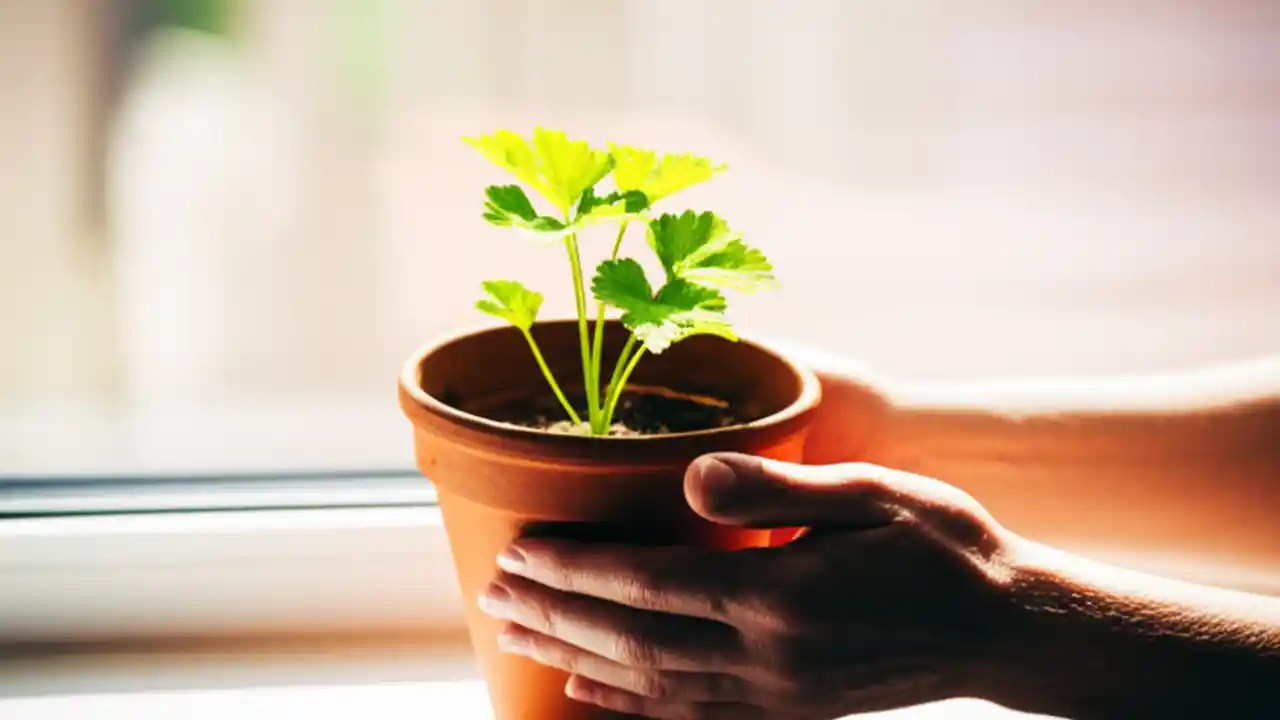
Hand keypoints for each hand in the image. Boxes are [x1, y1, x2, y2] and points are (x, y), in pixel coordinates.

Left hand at [478, 453, 1024, 718]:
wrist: (1005, 630)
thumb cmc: (943, 546)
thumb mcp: (871, 493)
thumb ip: (776, 487)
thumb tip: (693, 473)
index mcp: (778, 594)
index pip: (645, 582)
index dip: (574, 568)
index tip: (519, 551)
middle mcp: (765, 655)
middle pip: (629, 637)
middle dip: (552, 613)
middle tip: (491, 593)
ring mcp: (774, 693)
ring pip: (647, 683)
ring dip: (573, 656)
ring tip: (516, 637)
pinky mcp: (787, 710)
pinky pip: (689, 714)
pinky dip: (628, 703)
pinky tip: (591, 691)